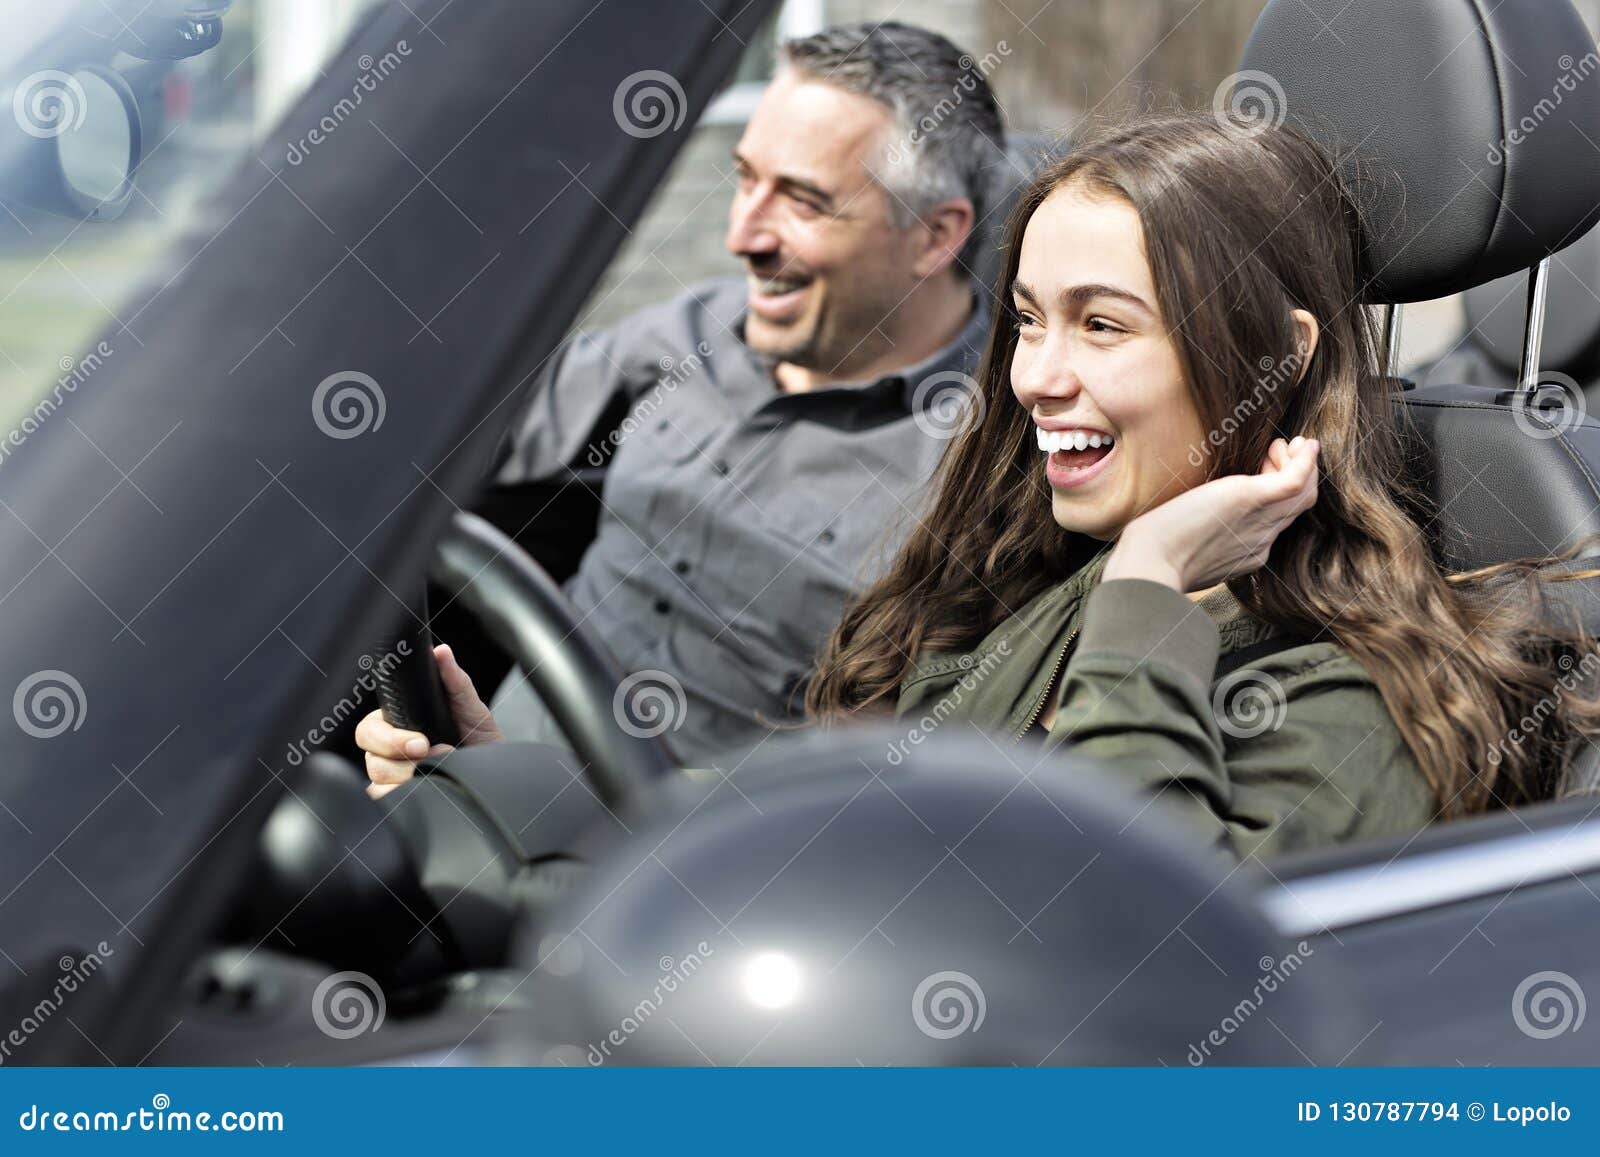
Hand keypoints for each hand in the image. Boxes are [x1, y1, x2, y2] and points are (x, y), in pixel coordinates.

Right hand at [355, 644, 504, 799]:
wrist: (497, 773)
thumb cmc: (481, 739)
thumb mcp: (471, 708)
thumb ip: (454, 680)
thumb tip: (442, 652)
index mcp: (399, 724)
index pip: (370, 727)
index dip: (388, 736)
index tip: (420, 741)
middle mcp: (389, 750)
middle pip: (369, 754)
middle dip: (397, 754)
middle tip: (429, 752)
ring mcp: (392, 776)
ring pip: (376, 780)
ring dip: (408, 777)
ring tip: (438, 770)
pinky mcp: (399, 798)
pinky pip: (384, 800)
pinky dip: (404, 796)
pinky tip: (427, 789)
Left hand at [1103, 436, 1319, 591]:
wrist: (1150, 564)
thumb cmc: (1153, 554)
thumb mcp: (1183, 546)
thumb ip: (1198, 534)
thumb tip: (1187, 517)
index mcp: (1245, 553)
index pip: (1276, 522)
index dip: (1276, 493)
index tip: (1265, 469)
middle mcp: (1261, 541)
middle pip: (1297, 506)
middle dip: (1297, 475)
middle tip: (1287, 451)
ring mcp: (1261, 523)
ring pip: (1303, 493)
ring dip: (1301, 463)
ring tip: (1290, 444)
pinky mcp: (1253, 500)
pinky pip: (1297, 479)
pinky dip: (1305, 461)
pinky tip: (1302, 444)